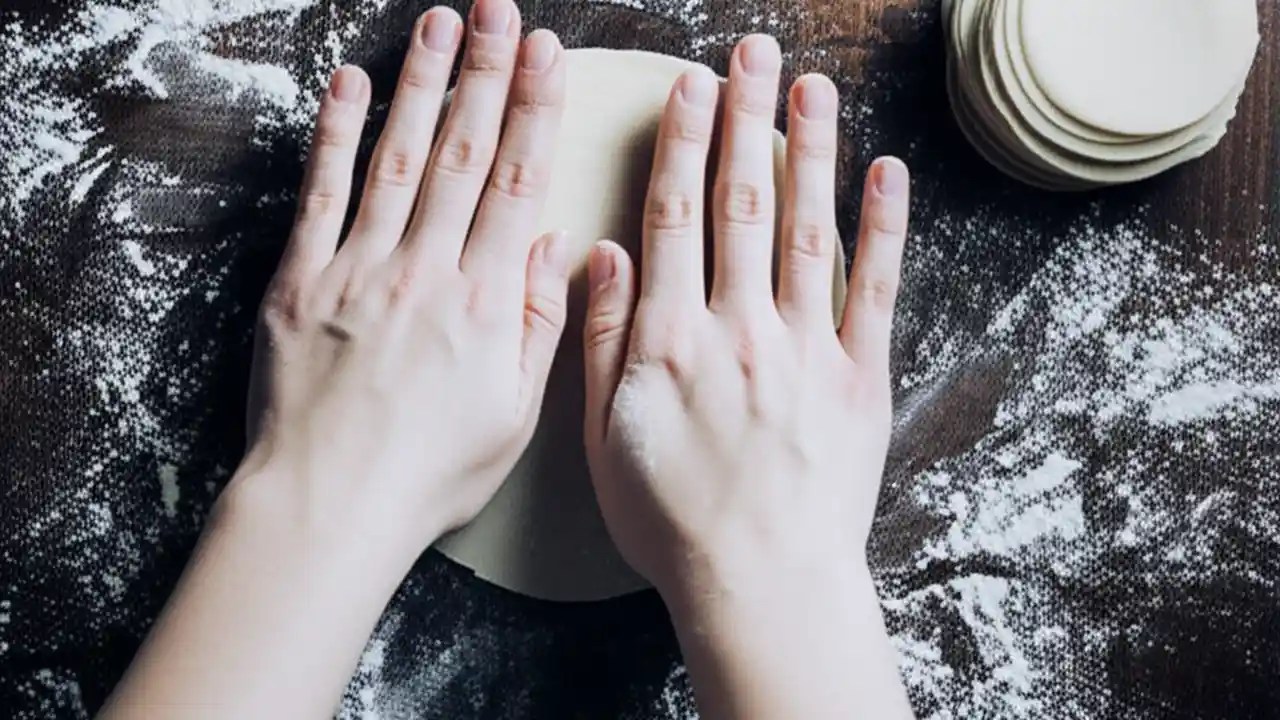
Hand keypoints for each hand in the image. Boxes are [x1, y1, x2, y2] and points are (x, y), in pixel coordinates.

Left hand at [233, 3, 568, 554]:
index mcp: (485, 303)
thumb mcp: (513, 414)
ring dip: (423, 84)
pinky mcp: (300, 281)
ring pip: (400, 158)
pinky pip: (322, 194)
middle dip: (486, 74)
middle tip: (500, 12)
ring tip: (441, 24)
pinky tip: (352, 84)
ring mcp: (359, 269)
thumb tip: (557, 244)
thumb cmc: (429, 472)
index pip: (517, 185)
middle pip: (463, 154)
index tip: (547, 55)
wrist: (329, 505)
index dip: (534, 112)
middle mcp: (426, 270)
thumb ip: (540, 324)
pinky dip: (337, 135)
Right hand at [583, 34, 912, 718]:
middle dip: (745, 119)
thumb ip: (605, 338)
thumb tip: (601, 253)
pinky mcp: (861, 376)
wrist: (761, 581)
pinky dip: (884, 226)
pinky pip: (875, 288)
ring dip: (812, 149)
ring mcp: (807, 347)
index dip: (681, 143)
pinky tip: (885, 173)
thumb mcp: (604, 437)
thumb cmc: (673, 519)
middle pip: (743, 201)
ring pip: (810, 227)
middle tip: (752, 54)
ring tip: (812, 86)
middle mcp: (740, 326)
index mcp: (672, 337)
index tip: (688, 87)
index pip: (675, 216)